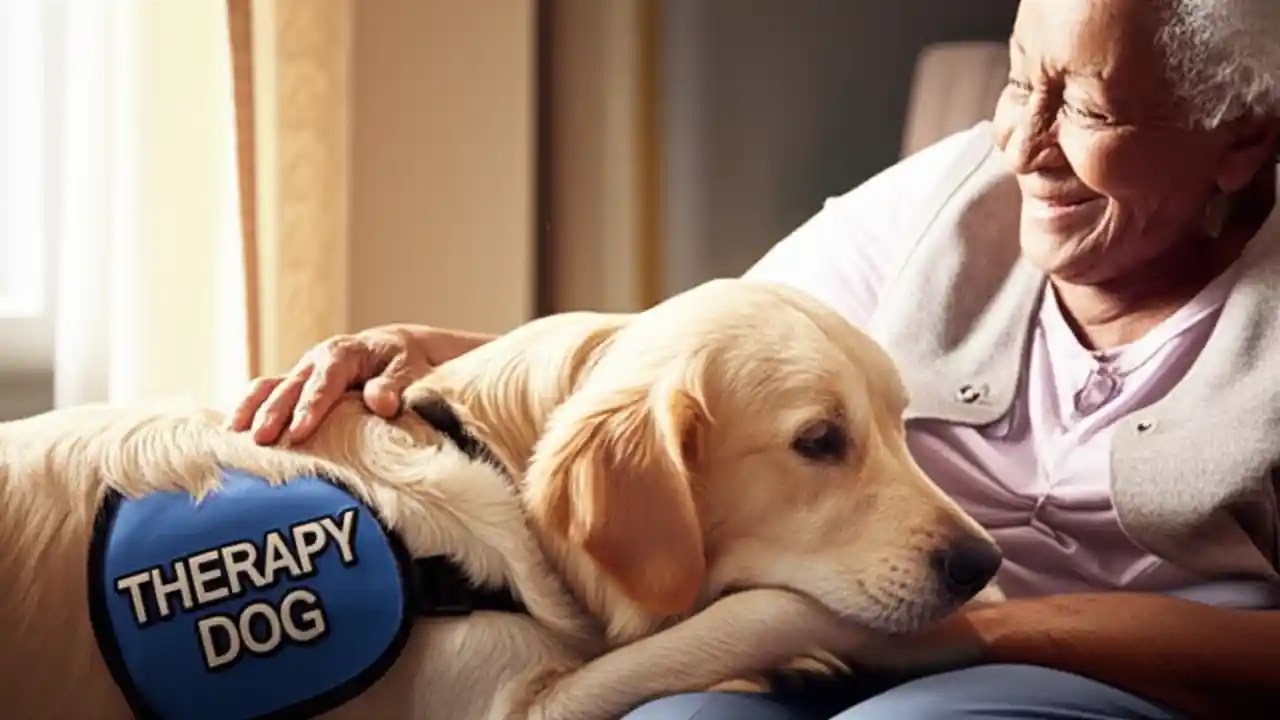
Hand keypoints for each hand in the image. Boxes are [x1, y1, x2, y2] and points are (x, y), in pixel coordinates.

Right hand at [230, 326, 431, 444]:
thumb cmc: (405, 363)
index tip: (298, 433)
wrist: (393, 349)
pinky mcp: (293, 385)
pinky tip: (232, 432)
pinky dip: (248, 408)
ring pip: (269, 387)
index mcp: (343, 354)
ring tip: (233, 437)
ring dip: (252, 410)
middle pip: (290, 387)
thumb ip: (395, 386)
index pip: (325, 382)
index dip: (310, 407)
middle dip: (274, 414)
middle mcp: (316, 360)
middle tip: (261, 442)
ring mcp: (301, 372)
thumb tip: (381, 403)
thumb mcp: (409, 371)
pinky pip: (264, 392)